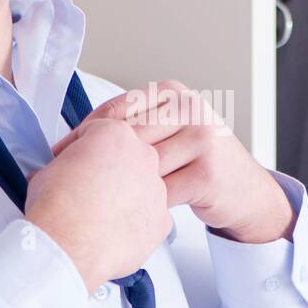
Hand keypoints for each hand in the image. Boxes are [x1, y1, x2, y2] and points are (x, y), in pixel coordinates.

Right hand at [25, 116, 171, 292]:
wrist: (67, 246)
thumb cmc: (57, 208)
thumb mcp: (46, 171)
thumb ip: (63, 166)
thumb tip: (59, 174)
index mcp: (115, 135)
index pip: (100, 133)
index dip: (80, 149)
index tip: (73, 161)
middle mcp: (142, 157)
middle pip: (127, 158)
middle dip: (109, 170)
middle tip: (87, 187)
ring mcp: (156, 189)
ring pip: (142, 188)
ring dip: (125, 197)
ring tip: (99, 214)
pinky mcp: (161, 220)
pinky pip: (149, 217)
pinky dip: (134, 224)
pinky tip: (113, 231)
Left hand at [51, 79, 295, 243]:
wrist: (245, 191)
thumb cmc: (198, 162)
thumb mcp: (170, 131)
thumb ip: (135, 127)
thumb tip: (76, 140)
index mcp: (173, 93)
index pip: (118, 108)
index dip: (85, 132)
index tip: (62, 152)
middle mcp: (190, 109)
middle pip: (126, 135)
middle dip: (94, 160)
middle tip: (68, 179)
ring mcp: (202, 139)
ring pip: (140, 165)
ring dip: (114, 186)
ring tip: (94, 199)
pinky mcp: (207, 174)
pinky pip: (159, 192)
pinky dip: (141, 206)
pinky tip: (128, 214)